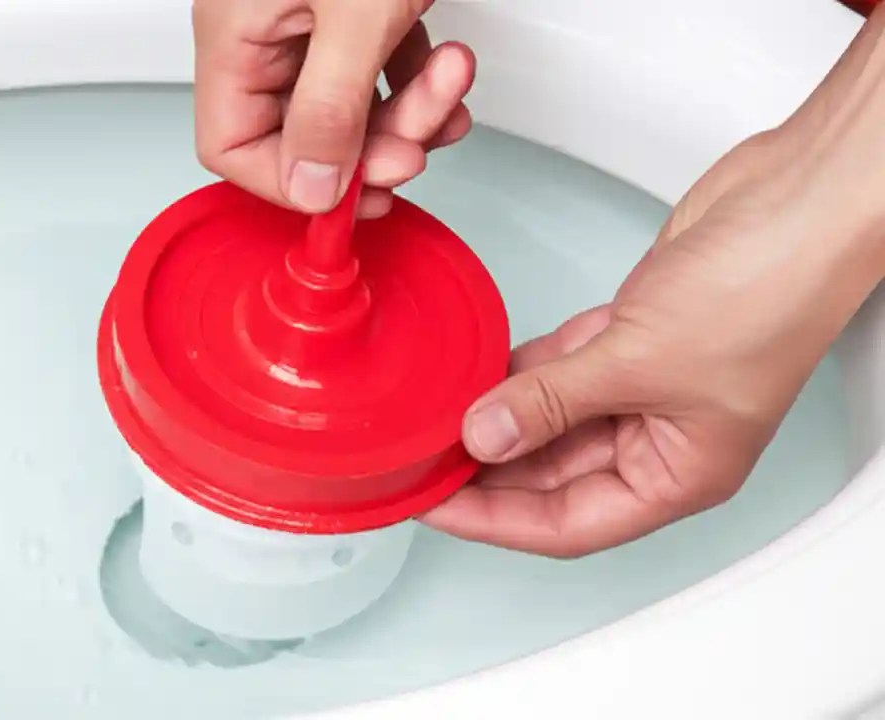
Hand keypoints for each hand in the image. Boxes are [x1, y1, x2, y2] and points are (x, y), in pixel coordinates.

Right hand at [192, 0, 473, 217]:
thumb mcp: (355, 13)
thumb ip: (329, 106)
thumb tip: (313, 189)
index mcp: (234, 36)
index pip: (234, 149)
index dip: (297, 186)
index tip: (359, 192)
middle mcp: (261, 31)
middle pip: (304, 132)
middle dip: (378, 141)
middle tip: (421, 134)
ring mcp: (304, 16)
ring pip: (350, 105)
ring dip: (410, 110)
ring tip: (450, 75)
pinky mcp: (351, 4)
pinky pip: (376, 67)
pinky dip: (416, 79)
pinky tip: (446, 66)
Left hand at [423, 8, 884, 555]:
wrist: (798, 201)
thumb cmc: (766, 289)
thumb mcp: (639, 361)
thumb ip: (551, 402)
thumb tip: (481, 438)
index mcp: (678, 476)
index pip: (565, 524)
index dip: (492, 520)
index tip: (431, 505)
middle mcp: (659, 440)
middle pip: (550, 478)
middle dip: (483, 472)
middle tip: (414, 462)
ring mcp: (643, 387)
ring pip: (550, 421)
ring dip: (494, 418)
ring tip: (428, 420)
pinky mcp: (629, 337)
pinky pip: (558, 369)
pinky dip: (517, 371)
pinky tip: (471, 373)